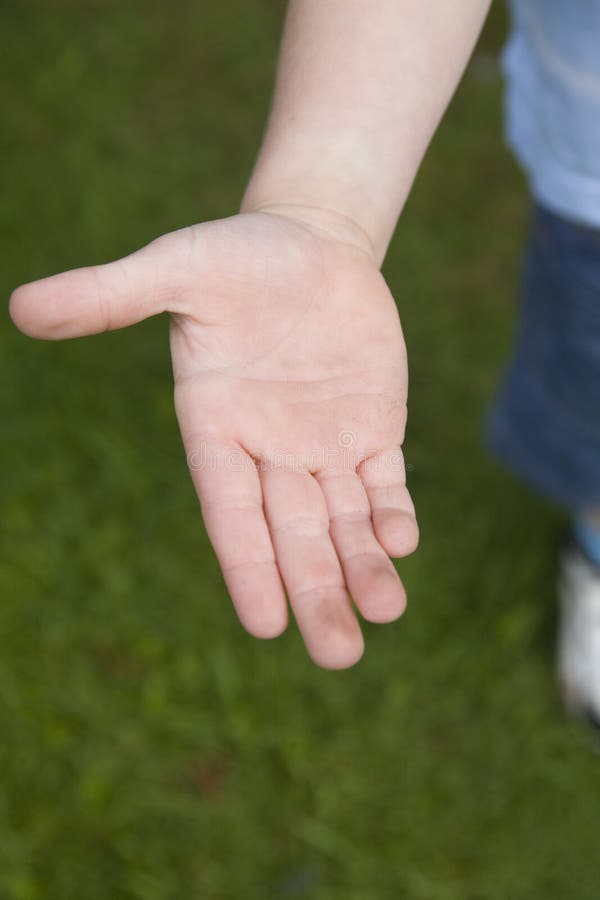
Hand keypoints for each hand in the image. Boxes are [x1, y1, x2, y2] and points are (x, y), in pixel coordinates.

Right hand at [9, 210, 417, 667]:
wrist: (310, 245)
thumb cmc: (236, 257)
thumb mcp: (176, 268)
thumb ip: (111, 295)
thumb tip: (21, 307)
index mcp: (216, 429)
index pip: (231, 512)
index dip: (250, 565)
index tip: (267, 624)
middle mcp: (269, 451)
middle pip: (293, 534)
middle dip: (316, 590)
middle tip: (338, 654)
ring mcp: (324, 445)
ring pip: (344, 521)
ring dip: (365, 566)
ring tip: (385, 613)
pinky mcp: (373, 429)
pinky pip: (385, 483)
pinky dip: (393, 515)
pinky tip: (402, 545)